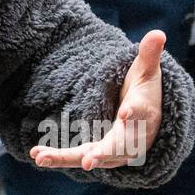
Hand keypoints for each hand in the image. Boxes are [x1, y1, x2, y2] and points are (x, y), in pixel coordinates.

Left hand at [30, 29, 165, 171]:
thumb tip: (158, 33)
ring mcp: (114, 150)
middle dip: (103, 153)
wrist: (152, 125)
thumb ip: (149, 54)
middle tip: (88, 161)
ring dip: (67, 158)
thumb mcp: (148, 72)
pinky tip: (36, 155)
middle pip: (117, 147)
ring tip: (42, 157)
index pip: (140, 113)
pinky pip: (78, 157)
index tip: (126, 115)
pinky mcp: (97, 154)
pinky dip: (59, 158)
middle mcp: (130, 137)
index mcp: (144, 113)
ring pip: (92, 157)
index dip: (134, 114)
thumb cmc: (146, 94)